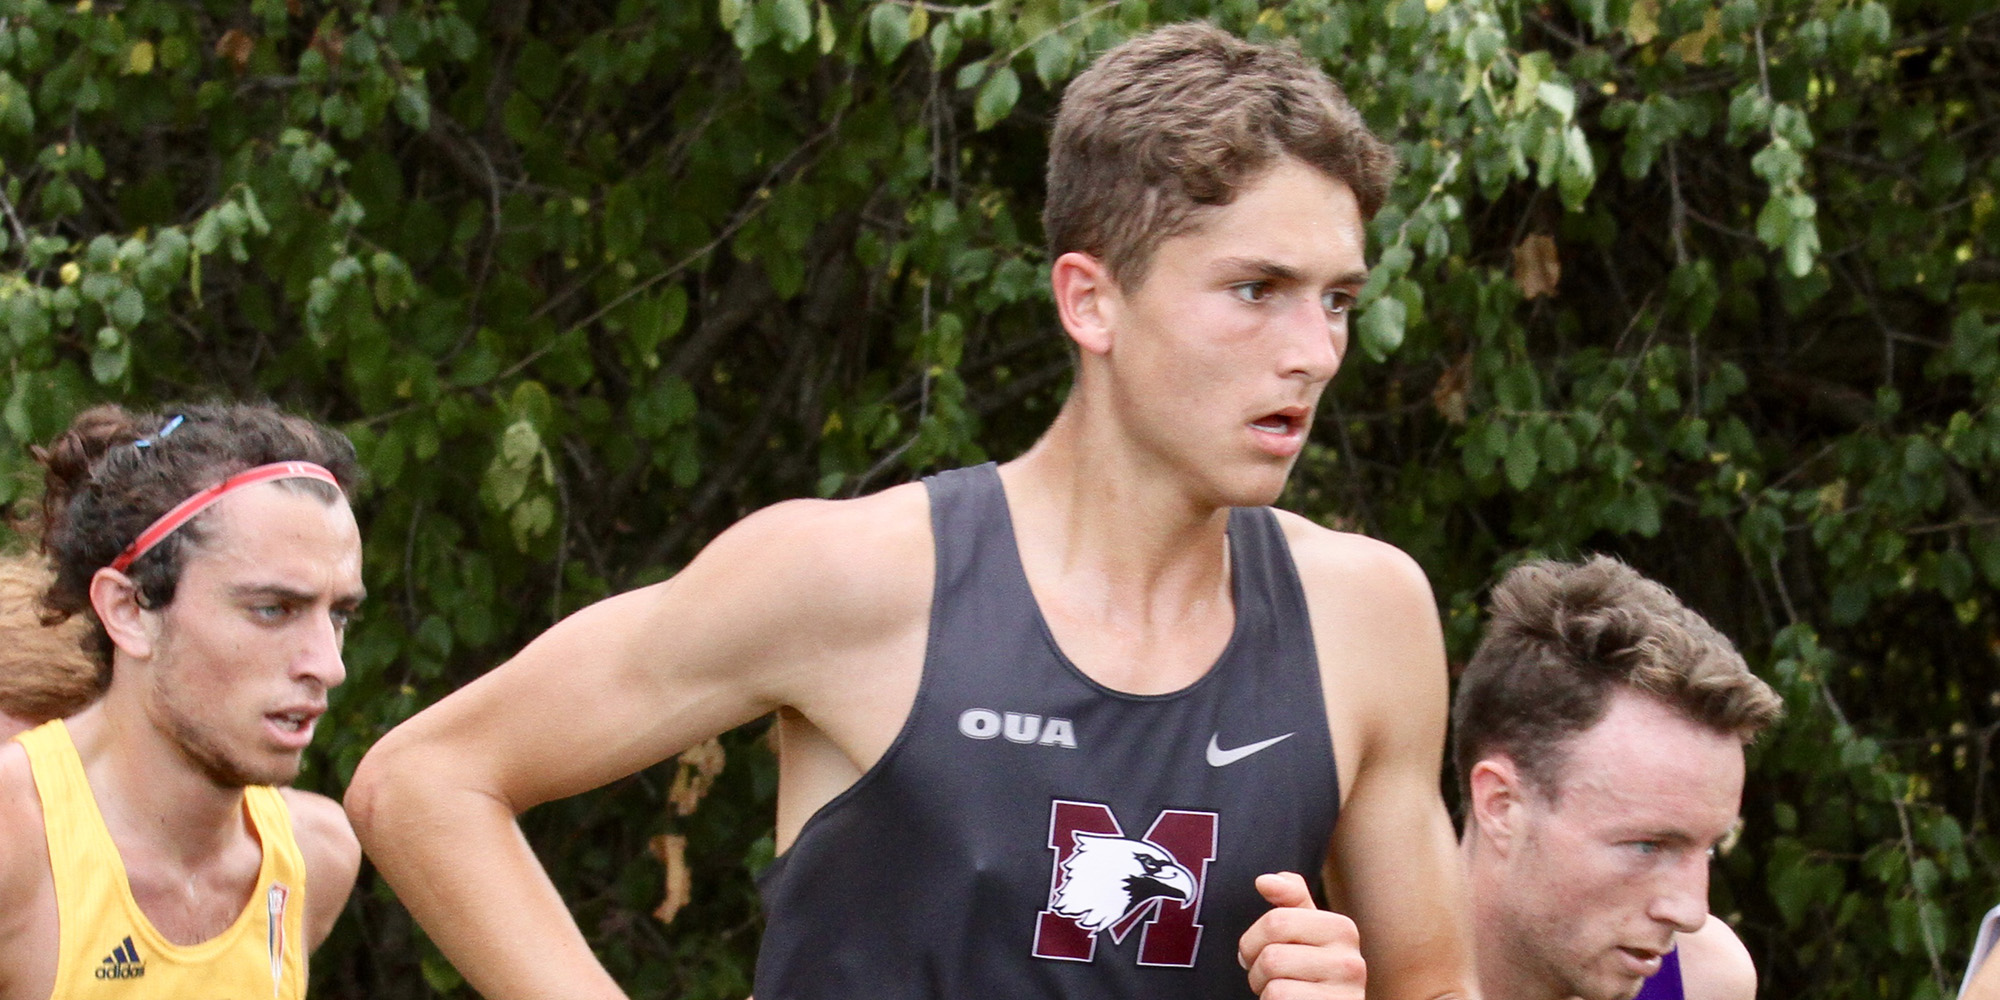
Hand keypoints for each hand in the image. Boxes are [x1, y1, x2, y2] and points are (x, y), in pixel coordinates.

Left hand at [1236, 872, 1365, 998]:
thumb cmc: (1308, 974)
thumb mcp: (1302, 933)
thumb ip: (1289, 899)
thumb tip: (1265, 880)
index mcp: (1343, 930)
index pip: (1276, 921)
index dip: (1253, 941)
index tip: (1260, 952)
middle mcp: (1351, 962)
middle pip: (1272, 954)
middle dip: (1257, 969)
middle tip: (1269, 978)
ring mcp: (1345, 994)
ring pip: (1274, 982)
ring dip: (1264, 990)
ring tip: (1282, 994)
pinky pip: (1279, 999)